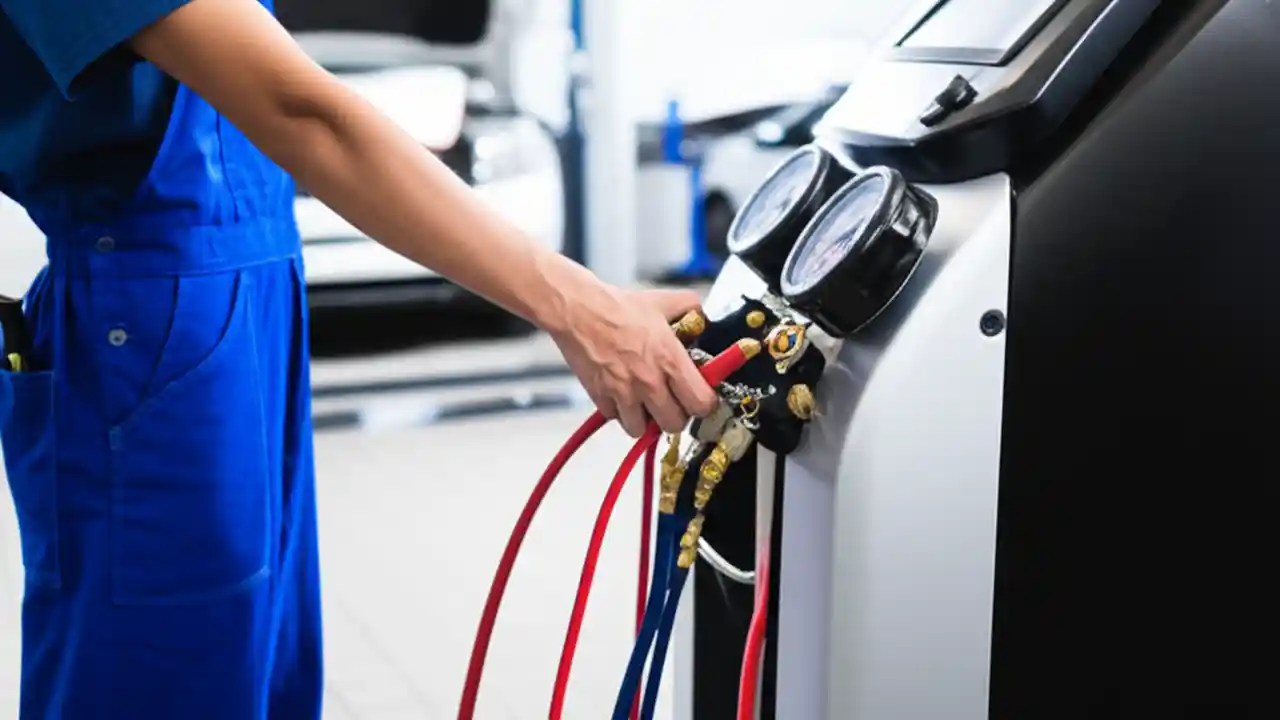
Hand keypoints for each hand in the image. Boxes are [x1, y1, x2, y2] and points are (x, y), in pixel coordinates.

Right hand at [550, 285, 719, 437]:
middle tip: (672, 402)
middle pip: (674, 425)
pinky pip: (616, 419)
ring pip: (642, 430)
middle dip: (675, 416)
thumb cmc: (617, 308)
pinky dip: (619, 412)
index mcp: (670, 360)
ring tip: (644, 403)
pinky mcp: (601, 397)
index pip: (701, 403)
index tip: (700, 399)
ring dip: (645, 419)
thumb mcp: (663, 302)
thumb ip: (690, 309)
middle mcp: (649, 382)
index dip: (704, 404)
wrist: (578, 311)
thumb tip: (702, 319)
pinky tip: (622, 395)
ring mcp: (624, 393)